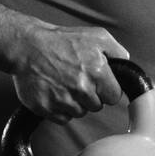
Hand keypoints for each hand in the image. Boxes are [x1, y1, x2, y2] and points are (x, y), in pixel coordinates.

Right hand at [12, 23, 128, 122]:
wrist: (27, 46)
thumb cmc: (62, 40)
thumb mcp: (97, 36)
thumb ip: (118, 51)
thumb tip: (127, 65)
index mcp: (98, 72)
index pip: (113, 97)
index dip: (106, 90)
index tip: (97, 83)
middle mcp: (81, 89)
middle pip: (96, 107)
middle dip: (90, 96)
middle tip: (77, 80)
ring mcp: (62, 100)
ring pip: (79, 113)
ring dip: (74, 103)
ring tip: (64, 84)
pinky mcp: (45, 108)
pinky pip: (62, 119)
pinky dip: (59, 109)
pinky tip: (54, 92)